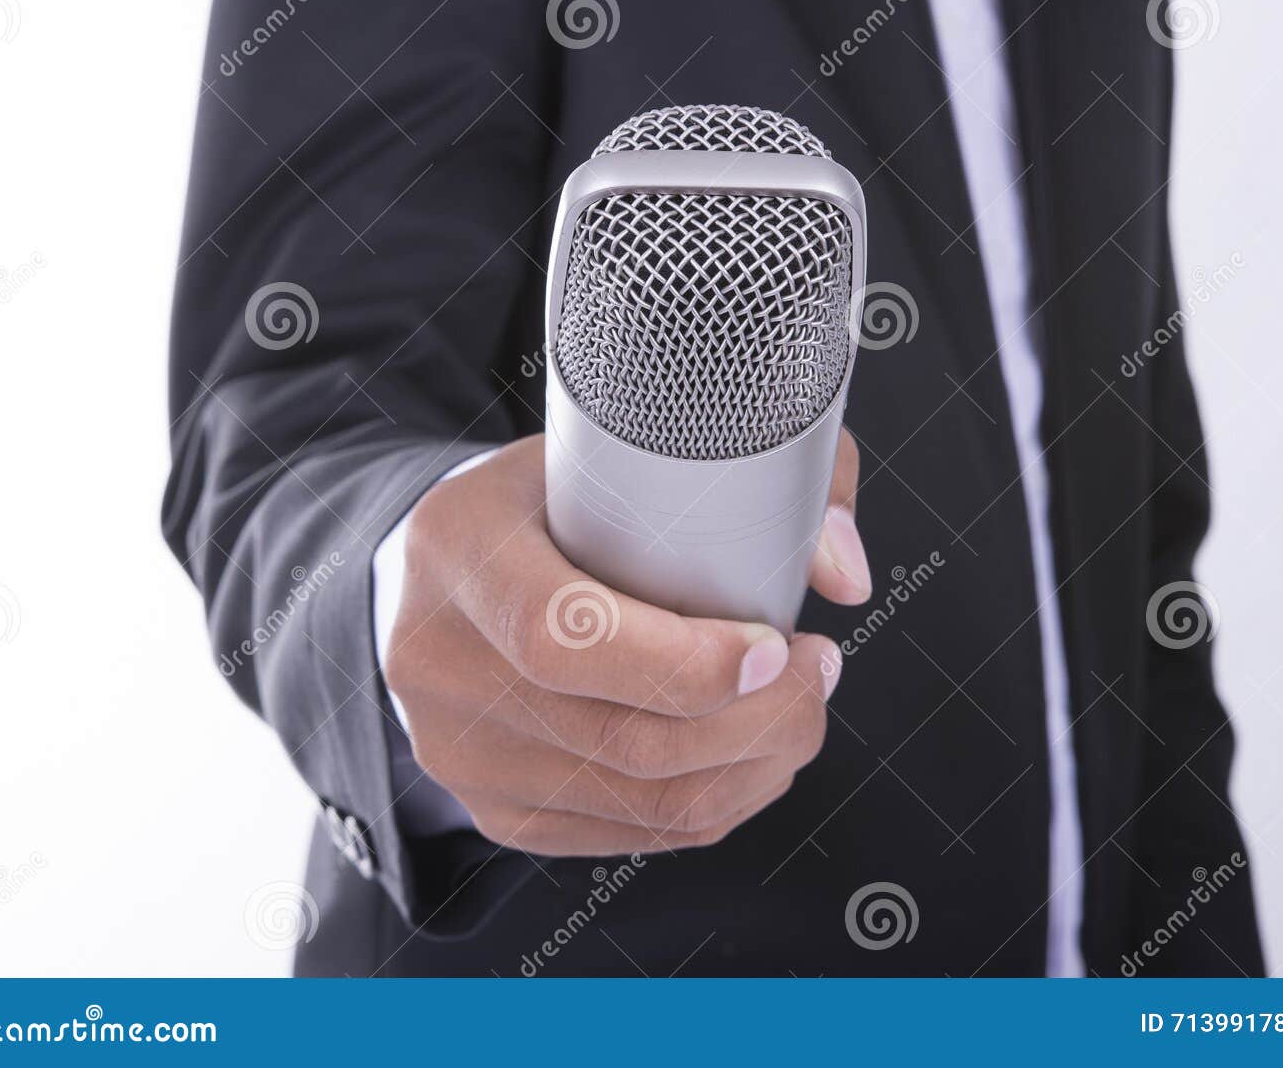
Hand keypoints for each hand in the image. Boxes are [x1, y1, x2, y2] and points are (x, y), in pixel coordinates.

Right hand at [385, 430, 868, 856]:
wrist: (459, 565)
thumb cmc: (566, 498)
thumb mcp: (637, 448)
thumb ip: (762, 477)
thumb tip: (844, 574)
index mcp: (460, 547)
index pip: (562, 635)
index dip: (685, 662)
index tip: (777, 646)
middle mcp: (438, 659)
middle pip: (619, 737)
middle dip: (756, 721)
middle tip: (819, 673)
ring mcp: (459, 750)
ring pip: (638, 800)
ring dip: (752, 768)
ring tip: (800, 710)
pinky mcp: (494, 808)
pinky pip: (628, 835)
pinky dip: (715, 805)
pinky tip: (754, 755)